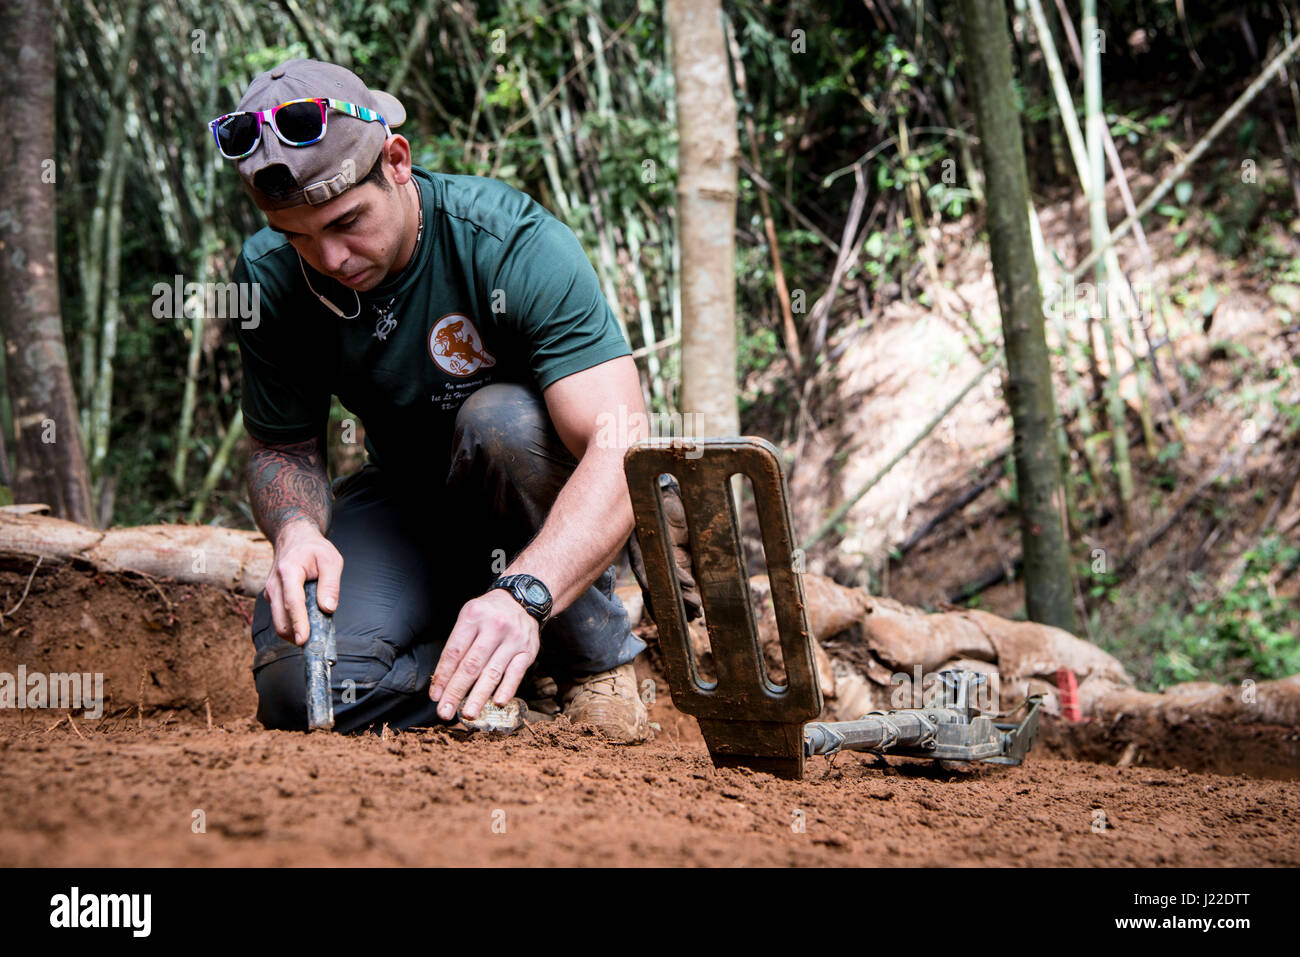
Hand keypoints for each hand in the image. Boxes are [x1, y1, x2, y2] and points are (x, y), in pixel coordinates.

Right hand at [265, 521, 343, 645]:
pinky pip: (280, 618)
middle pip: (280, 618)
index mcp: (288, 572)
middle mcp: (274, 585)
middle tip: (316, 646)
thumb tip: (328, 608)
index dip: (298, 623)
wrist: (293, 538)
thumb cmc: (314, 549)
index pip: (292, 602)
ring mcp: (270, 593)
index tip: (304, 639)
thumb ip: (330, 584)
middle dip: (295, 635)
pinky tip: (307, 626)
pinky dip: (292, 626)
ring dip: (294, 633)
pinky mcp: (272, 599)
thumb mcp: (331, 560)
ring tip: (315, 637)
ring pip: (278, 622)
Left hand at [429, 589, 539, 720]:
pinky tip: (497, 702)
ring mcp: (513, 639)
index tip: (435, 696)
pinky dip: (507, 689)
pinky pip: (516, 673)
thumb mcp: (469, 618)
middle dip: (456, 691)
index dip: (443, 676)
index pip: (454, 652)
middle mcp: (494, 627)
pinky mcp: (528, 650)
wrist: (522, 600)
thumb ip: (457, 645)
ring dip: (479, 696)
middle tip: (445, 712)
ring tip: (468, 714)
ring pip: (492, 672)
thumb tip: (443, 682)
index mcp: (473, 617)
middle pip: (471, 665)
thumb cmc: (489, 614)